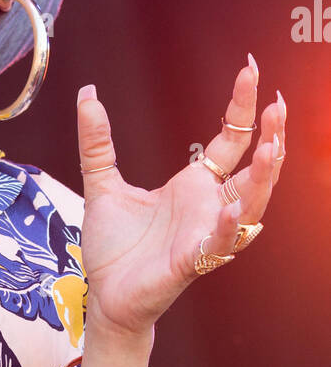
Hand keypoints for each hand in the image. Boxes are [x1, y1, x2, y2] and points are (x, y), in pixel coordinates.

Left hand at [75, 55, 285, 336]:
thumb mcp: (101, 184)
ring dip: (263, 179)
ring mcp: (205, 235)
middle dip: (271, 136)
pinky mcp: (192, 263)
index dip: (242, 107)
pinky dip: (228, 229)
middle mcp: (209, 207)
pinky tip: (231, 211)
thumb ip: (97, 142)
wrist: (104, 296)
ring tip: (271, 147)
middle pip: (255, 168)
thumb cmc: (114, 248)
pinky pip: (219, 245)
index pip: (230, 140)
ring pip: (250, 205)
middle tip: (278, 102)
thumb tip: (88, 95)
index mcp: (194, 186)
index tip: (251, 70)